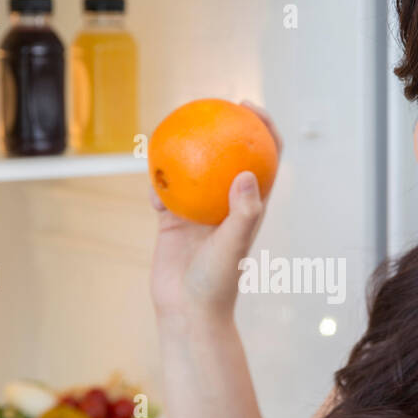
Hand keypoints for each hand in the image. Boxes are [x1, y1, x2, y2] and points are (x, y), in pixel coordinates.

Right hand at [149, 100, 282, 319]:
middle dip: (222, 128)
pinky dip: (158, 182)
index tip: (248, 107)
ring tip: (173, 130)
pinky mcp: (172, 221)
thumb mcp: (233, 245)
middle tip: (209, 105)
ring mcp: (198, 211)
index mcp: (249, 205)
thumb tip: (246, 174)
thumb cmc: (217, 282)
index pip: (264, 159)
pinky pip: (163, 191)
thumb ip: (243, 212)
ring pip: (191, 170)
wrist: (187, 311)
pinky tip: (152, 179)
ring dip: (183, 150)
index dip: (263, 129)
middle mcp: (225, 204)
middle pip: (228, 155)